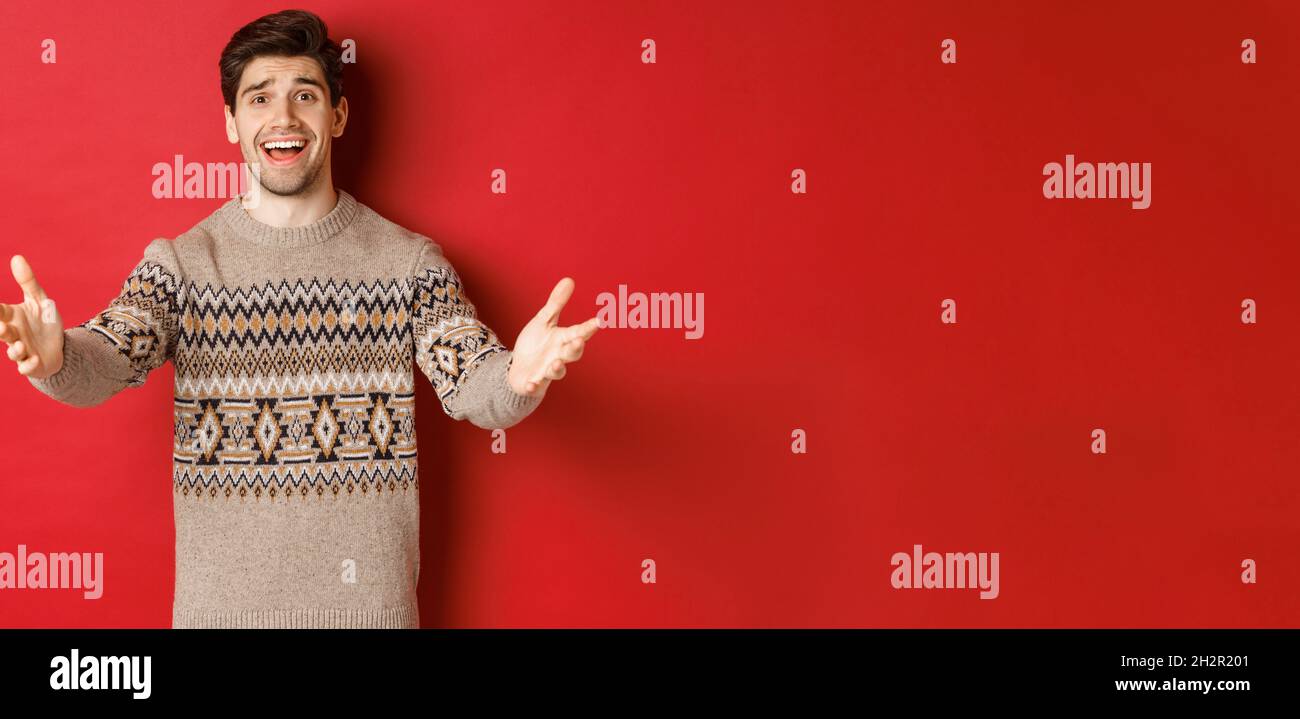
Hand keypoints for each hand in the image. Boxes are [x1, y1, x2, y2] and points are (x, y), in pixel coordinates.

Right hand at [0, 255, 64, 379]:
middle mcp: (13, 334)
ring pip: (13, 352)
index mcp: (12, 317)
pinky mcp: (32, 363)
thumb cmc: (43, 322)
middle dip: (0, 330)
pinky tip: (35, 359)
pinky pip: (27, 367)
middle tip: (3, 327)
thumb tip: (17, 257)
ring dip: (15, 350)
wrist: (59, 347)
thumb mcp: (39, 300)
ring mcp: (22, 350)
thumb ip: (28, 282)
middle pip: (2, 332)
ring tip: (20, 346)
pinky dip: (29, 364)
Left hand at [507, 277, 599, 396]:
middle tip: (578, 340)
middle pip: (572, 353)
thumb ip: (556, 303)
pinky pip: (535, 386)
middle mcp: (559, 356)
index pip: (579, 332)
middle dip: (576, 348)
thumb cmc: (535, 344)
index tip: (599, 321)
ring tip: (555, 364)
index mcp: (563, 340)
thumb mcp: (543, 321)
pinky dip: (533, 386)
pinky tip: (530, 384)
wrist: (519, 368)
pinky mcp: (534, 383)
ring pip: (557, 372)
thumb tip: (569, 279)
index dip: (589, 328)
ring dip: (557, 369)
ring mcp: (547, 371)